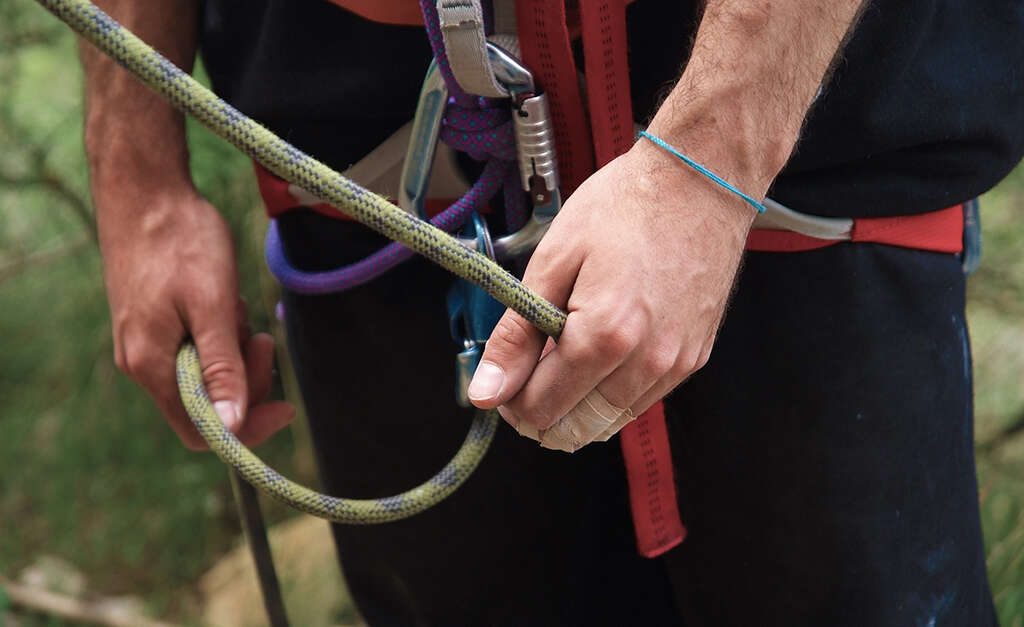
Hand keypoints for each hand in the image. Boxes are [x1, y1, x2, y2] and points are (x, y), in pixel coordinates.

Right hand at [99, 189, 293, 449]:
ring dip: (235, 350)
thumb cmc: (179, 240)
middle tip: (264, 337)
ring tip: (238, 306)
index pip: (202, 429)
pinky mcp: (154, 323)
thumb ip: (222, 368)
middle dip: (246, 378)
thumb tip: (231, 427)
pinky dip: (221, 331)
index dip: (247, 427)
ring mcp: (146, 342)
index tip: (286, 404)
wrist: (144, 189)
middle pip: (208, 403)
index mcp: (151, 365)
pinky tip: (225, 299)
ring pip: (206, 372)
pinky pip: (197, 347)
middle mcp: (142, 363)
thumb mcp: (212, 305)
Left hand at [467, 139, 755, 449]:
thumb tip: (487, 391)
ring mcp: (676, 363)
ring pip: (609, 423)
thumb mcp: (553, 261)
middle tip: (523, 380)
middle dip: (540, 416)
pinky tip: (596, 360)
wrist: (700, 180)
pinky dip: (609, 396)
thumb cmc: (627, 206)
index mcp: (605, 335)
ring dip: (575, 410)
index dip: (511, 403)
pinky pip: (641, 402)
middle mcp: (647, 361)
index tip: (502, 382)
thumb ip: (517, 336)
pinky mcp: (694, 358)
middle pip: (577, 430)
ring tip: (558, 365)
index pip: (543, 408)